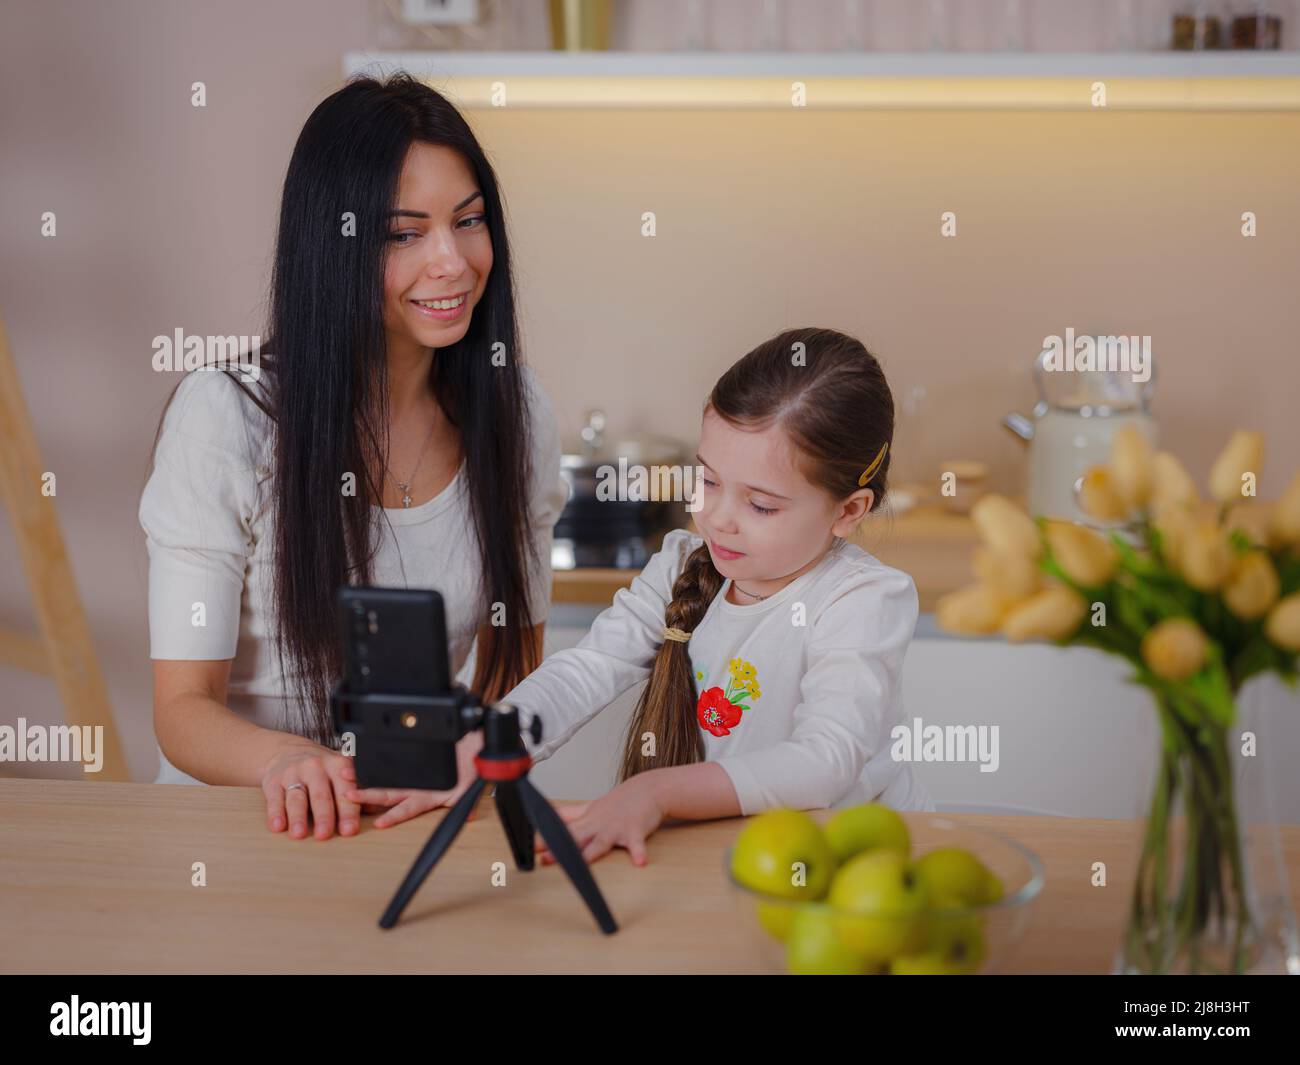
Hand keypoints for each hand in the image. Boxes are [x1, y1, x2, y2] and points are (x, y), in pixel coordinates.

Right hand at [261, 741, 360, 840]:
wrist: (286, 752)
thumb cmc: (322, 770)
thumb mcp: (340, 772)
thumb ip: (357, 790)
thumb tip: (375, 809)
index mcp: (337, 765)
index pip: (345, 790)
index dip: (348, 811)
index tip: (350, 830)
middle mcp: (315, 767)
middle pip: (321, 795)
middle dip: (324, 816)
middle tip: (324, 835)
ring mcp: (293, 773)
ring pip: (297, 797)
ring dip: (298, 817)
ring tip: (299, 835)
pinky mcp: (273, 781)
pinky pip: (274, 799)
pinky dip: (275, 813)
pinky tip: (278, 826)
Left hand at [345, 729, 484, 828]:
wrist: (473, 747)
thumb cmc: (473, 769)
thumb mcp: (472, 788)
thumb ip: (469, 802)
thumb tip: (471, 815)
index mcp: (427, 797)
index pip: (408, 809)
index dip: (394, 816)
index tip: (380, 823)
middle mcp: (415, 788)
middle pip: (387, 794)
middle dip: (367, 795)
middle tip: (348, 794)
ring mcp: (410, 775)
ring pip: (383, 779)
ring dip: (364, 778)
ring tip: (345, 776)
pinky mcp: (409, 759)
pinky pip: (388, 760)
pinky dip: (371, 759)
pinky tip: (356, 754)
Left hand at [534, 774, 665, 866]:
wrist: (648, 790)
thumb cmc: (619, 802)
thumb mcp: (592, 807)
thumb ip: (570, 814)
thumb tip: (549, 817)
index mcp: (587, 820)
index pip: (562, 830)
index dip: (546, 839)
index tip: (530, 848)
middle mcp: (598, 824)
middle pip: (576, 838)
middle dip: (560, 849)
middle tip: (544, 859)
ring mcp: (616, 828)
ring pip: (601, 843)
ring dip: (591, 853)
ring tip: (581, 864)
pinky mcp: (636, 831)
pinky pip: (637, 844)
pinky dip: (638, 852)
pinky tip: (639, 862)